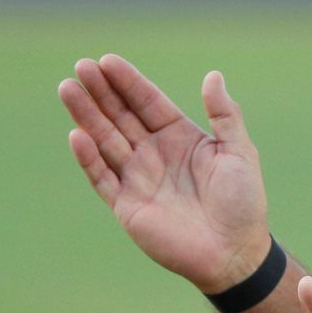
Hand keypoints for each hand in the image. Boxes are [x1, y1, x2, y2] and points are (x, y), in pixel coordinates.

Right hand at [58, 54, 269, 289]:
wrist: (235, 251)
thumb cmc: (243, 202)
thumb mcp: (239, 151)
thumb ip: (225, 115)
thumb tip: (213, 75)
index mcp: (180, 137)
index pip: (148, 103)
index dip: (128, 83)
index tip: (107, 61)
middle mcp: (155, 154)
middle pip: (121, 116)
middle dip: (101, 92)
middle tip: (81, 66)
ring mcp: (139, 178)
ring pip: (106, 140)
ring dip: (87, 116)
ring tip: (68, 88)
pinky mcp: (127, 205)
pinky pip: (103, 178)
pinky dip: (89, 158)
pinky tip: (77, 135)